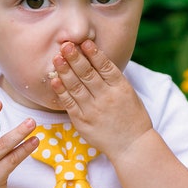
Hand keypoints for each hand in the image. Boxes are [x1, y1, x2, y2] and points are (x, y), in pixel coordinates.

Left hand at [50, 40, 152, 159]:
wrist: (131, 145)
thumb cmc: (132, 118)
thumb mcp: (129, 94)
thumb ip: (113, 78)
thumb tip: (97, 58)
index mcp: (120, 88)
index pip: (105, 67)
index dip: (94, 54)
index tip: (84, 42)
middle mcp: (106, 98)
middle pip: (88, 74)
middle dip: (75, 58)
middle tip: (65, 45)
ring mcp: (93, 110)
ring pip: (76, 87)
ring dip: (65, 71)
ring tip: (57, 58)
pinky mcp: (82, 121)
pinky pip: (69, 104)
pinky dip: (61, 91)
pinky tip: (55, 80)